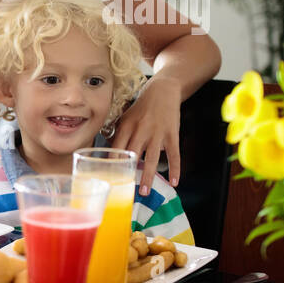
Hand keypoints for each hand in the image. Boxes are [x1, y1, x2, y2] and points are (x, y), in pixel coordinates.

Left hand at [112, 75, 182, 196]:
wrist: (162, 91)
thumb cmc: (141, 108)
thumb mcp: (125, 117)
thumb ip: (118, 135)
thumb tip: (110, 155)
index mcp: (126, 126)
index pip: (116, 147)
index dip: (112, 162)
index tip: (107, 177)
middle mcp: (141, 130)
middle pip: (132, 155)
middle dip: (127, 173)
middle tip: (123, 190)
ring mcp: (157, 133)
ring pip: (151, 158)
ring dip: (147, 176)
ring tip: (143, 191)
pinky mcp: (172, 134)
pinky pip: (174, 154)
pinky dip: (175, 168)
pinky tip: (174, 181)